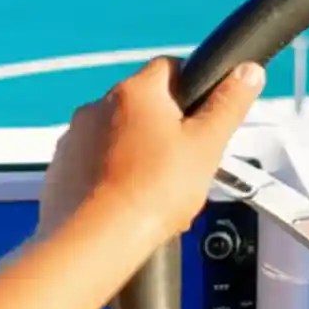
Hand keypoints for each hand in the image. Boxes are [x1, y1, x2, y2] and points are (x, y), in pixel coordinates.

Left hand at [39, 57, 264, 244]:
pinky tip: (128, 200)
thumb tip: (248, 71)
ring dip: (135, 152)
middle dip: (164, 128)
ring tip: (155, 188)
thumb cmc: (152, 193)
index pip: (170, 67)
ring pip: (117, 135)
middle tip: (184, 161)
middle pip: (143, 105)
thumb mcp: (207, 145)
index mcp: (137, 92)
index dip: (192, 89)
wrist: (94, 241)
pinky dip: (110, 176)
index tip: (202, 116)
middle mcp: (98, 106)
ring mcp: (75, 137)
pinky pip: (93, 162)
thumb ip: (229, 104)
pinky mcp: (61, 169)